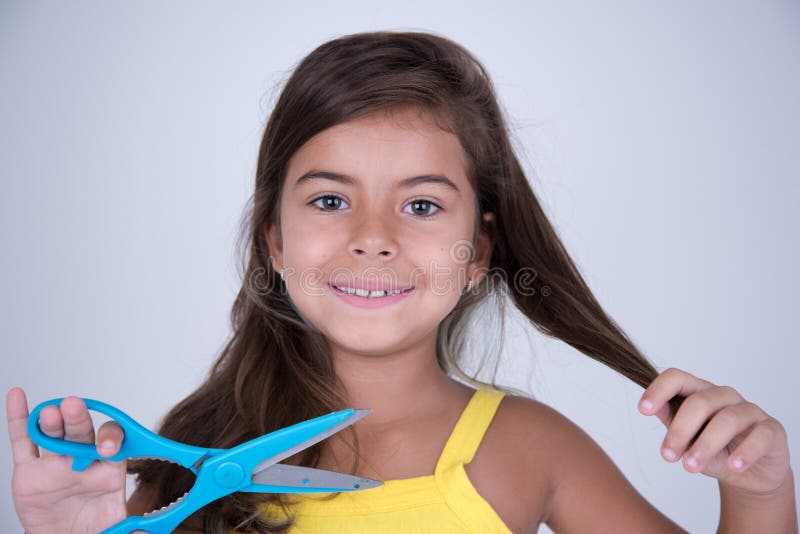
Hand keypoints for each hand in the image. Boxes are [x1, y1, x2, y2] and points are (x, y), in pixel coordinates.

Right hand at [6, 387, 129, 533]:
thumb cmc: (93, 529)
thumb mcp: (117, 527)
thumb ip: (132, 529)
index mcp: (108, 469)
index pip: (113, 445)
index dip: (111, 441)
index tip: (107, 448)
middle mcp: (82, 460)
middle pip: (82, 434)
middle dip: (78, 420)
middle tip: (74, 406)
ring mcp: (55, 464)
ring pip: (54, 435)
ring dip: (53, 421)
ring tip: (52, 411)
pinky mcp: (28, 473)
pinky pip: (22, 443)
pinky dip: (19, 419)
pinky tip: (18, 397)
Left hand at [637, 368, 790, 495]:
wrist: (749, 473)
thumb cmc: (715, 451)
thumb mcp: (688, 440)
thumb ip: (672, 422)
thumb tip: (653, 407)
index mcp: (699, 393)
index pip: (677, 378)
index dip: (659, 390)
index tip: (643, 409)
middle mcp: (724, 396)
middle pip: (699, 402)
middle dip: (680, 430)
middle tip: (667, 456)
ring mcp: (749, 411)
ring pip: (727, 420)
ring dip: (706, 445)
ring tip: (691, 467)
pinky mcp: (771, 430)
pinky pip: (759, 437)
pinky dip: (745, 452)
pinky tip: (733, 466)